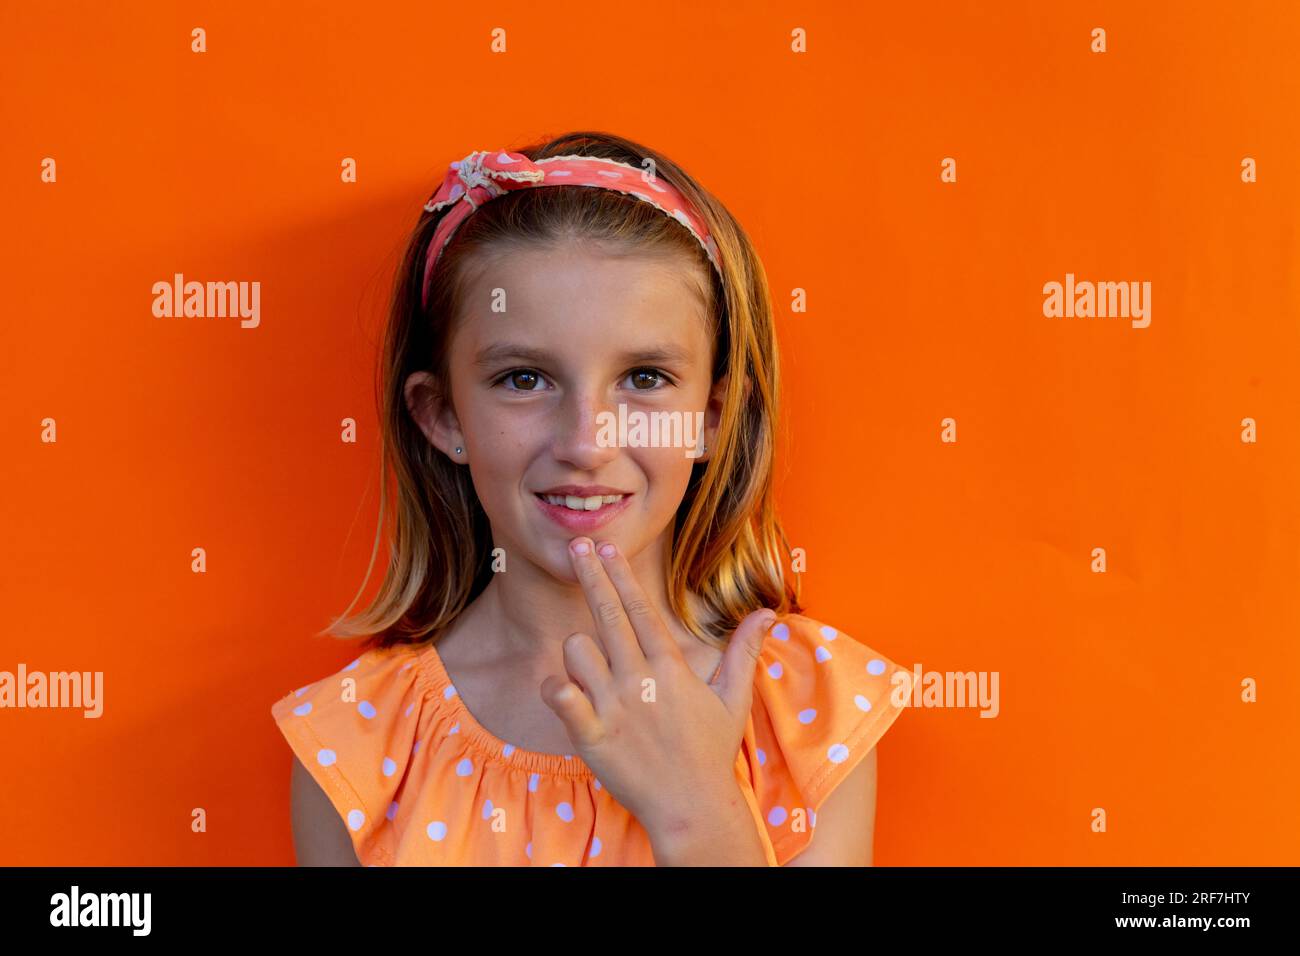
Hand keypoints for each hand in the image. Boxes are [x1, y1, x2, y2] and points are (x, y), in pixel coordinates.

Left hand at [538, 535, 777, 839]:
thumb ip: (743, 651)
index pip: (641, 609)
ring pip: (578, 650)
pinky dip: (557, 687)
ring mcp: (614, 706)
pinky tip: (563, 688)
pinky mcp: (591, 735)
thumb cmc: (710, 752)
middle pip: (608, 614)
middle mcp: (640, 679)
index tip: (606, 547)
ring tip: (590, 668)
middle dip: (591, 575)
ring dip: (578, 651)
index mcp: (671, 668)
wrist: (691, 807)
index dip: (621, 575)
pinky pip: (560, 695)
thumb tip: (768, 613)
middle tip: (576, 546)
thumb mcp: (733, 698)